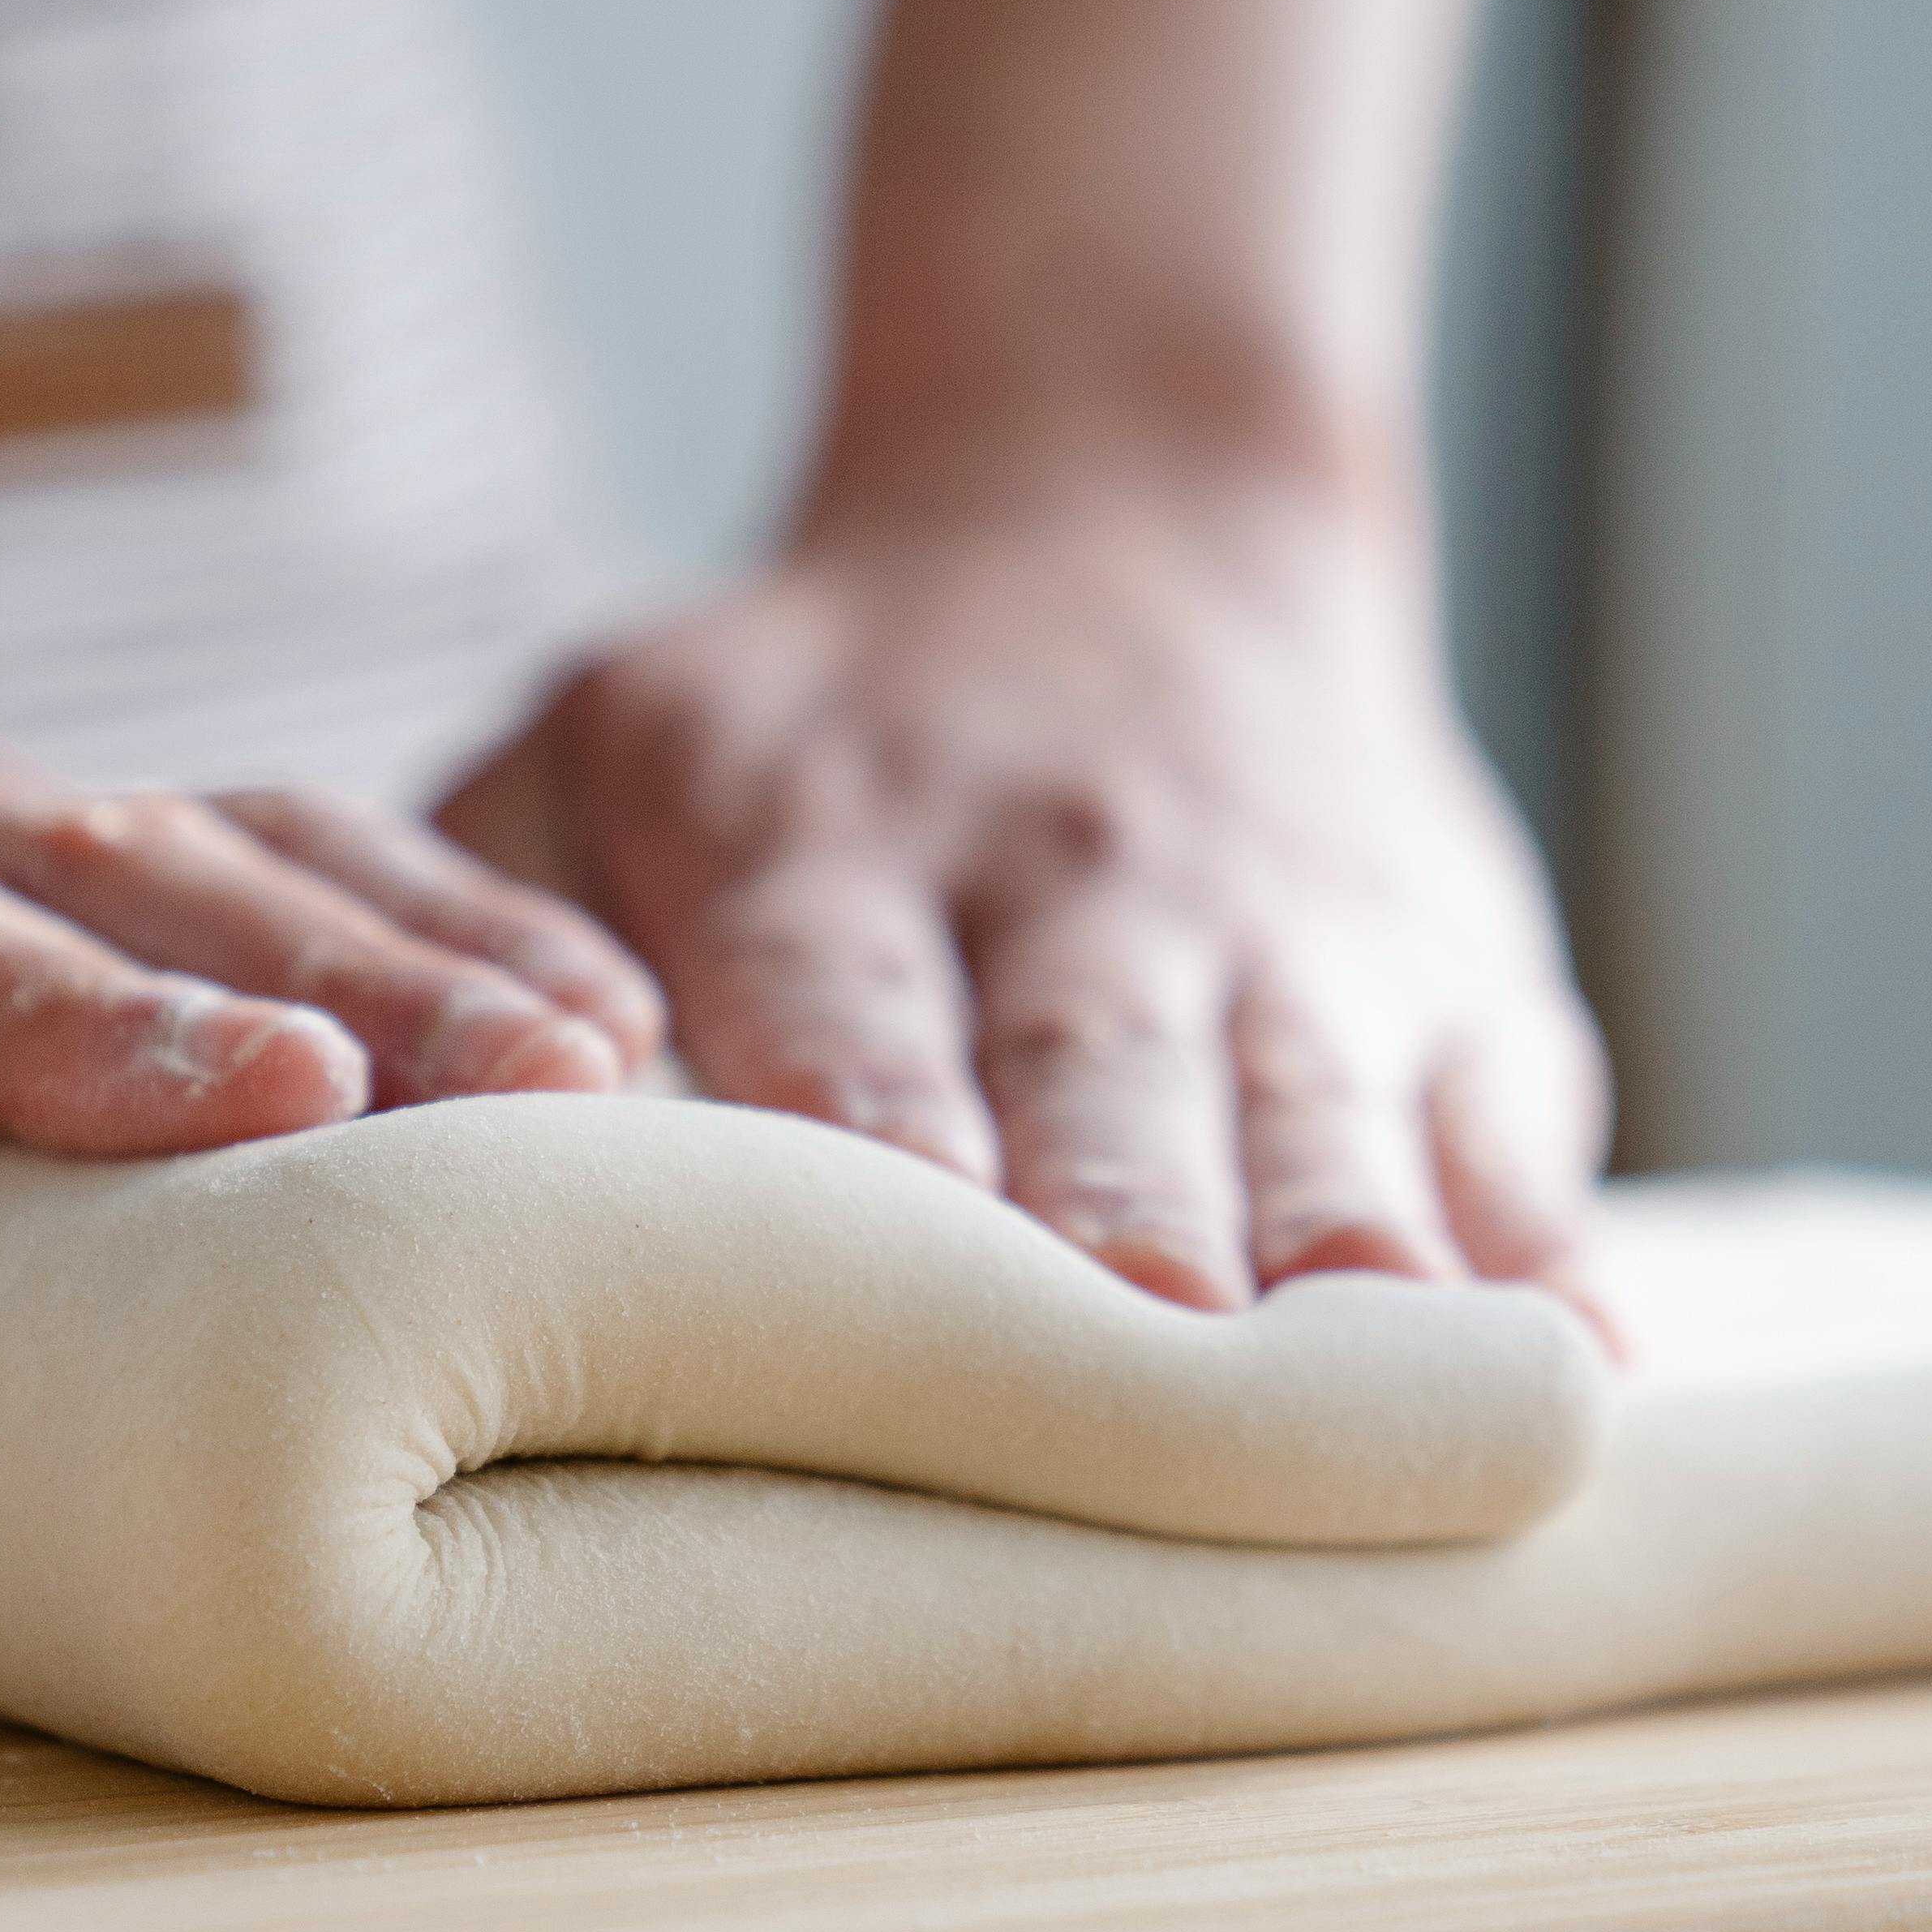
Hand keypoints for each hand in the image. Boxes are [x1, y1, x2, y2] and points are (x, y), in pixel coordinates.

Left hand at [446, 436, 1608, 1317]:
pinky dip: (1531, 1247)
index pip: (835, 1018)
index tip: (897, 1291)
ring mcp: (1280, 919)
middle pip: (1097, 1076)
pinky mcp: (1451, 962)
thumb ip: (470, 942)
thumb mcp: (583, 751)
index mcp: (807, 821)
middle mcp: (1060, 863)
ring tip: (1384, 1421)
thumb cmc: (786, 727)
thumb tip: (369, 1169)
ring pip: (1315, 1108)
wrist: (1121, 510)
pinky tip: (1562, 1373)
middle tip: (1152, 1377)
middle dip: (1128, 1226)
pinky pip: (1504, 1117)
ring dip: (1344, 1266)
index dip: (872, 1155)